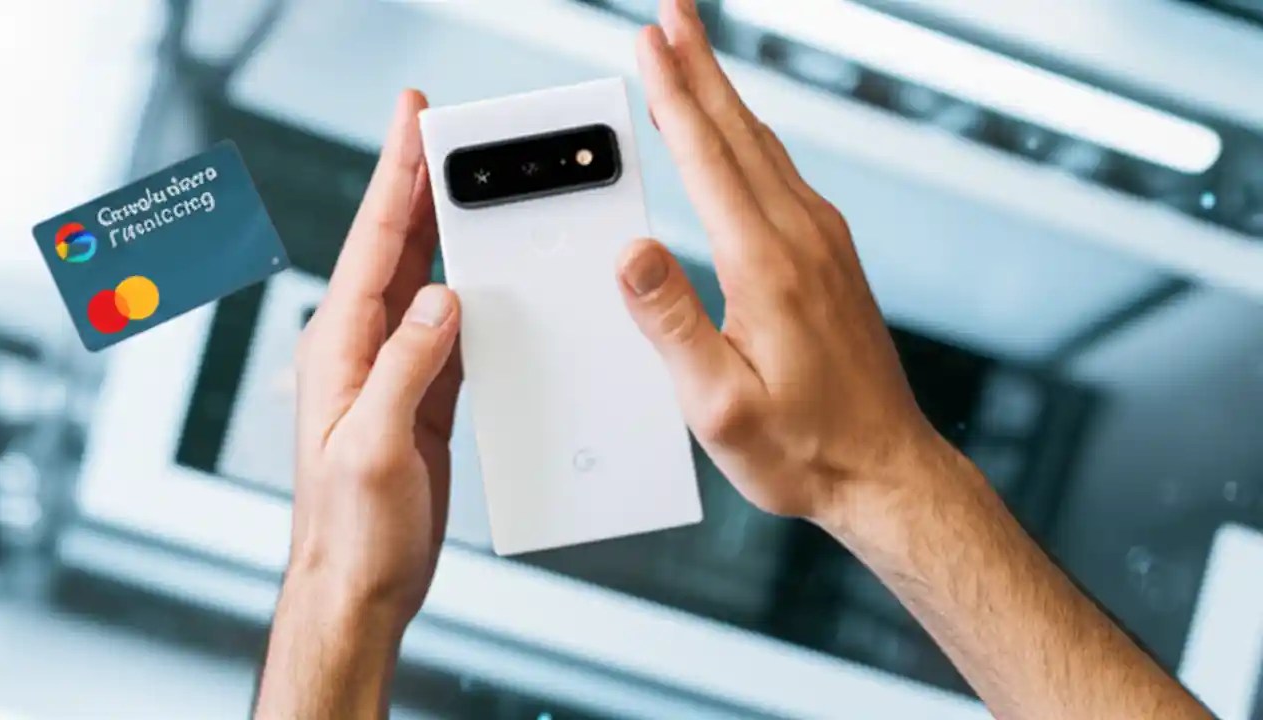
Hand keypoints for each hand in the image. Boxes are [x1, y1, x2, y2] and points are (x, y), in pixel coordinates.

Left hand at [289, 90, 460, 625]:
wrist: (358, 584)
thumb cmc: (351, 528)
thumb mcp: (376, 444)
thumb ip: (407, 366)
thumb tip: (443, 301)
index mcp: (339, 348)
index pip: (373, 245)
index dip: (397, 178)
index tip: (413, 125)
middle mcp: (358, 348)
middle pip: (394, 247)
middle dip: (414, 182)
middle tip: (434, 127)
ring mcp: (389, 369)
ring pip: (421, 280)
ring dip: (441, 229)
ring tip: (461, 180)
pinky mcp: (417, 393)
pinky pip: (446, 326)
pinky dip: (468, 291)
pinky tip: (482, 271)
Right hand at [617, 0, 937, 523]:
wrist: (883, 469)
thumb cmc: (804, 446)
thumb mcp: (720, 404)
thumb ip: (672, 324)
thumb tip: (632, 255)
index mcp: (767, 266)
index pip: (708, 159)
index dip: (673, 96)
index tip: (649, 43)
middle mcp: (802, 240)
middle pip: (740, 132)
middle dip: (699, 66)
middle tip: (673, 12)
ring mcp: (825, 244)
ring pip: (764, 146)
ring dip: (725, 94)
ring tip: (695, 56)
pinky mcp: (832, 258)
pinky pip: (783, 174)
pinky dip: (748, 137)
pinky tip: (739, 135)